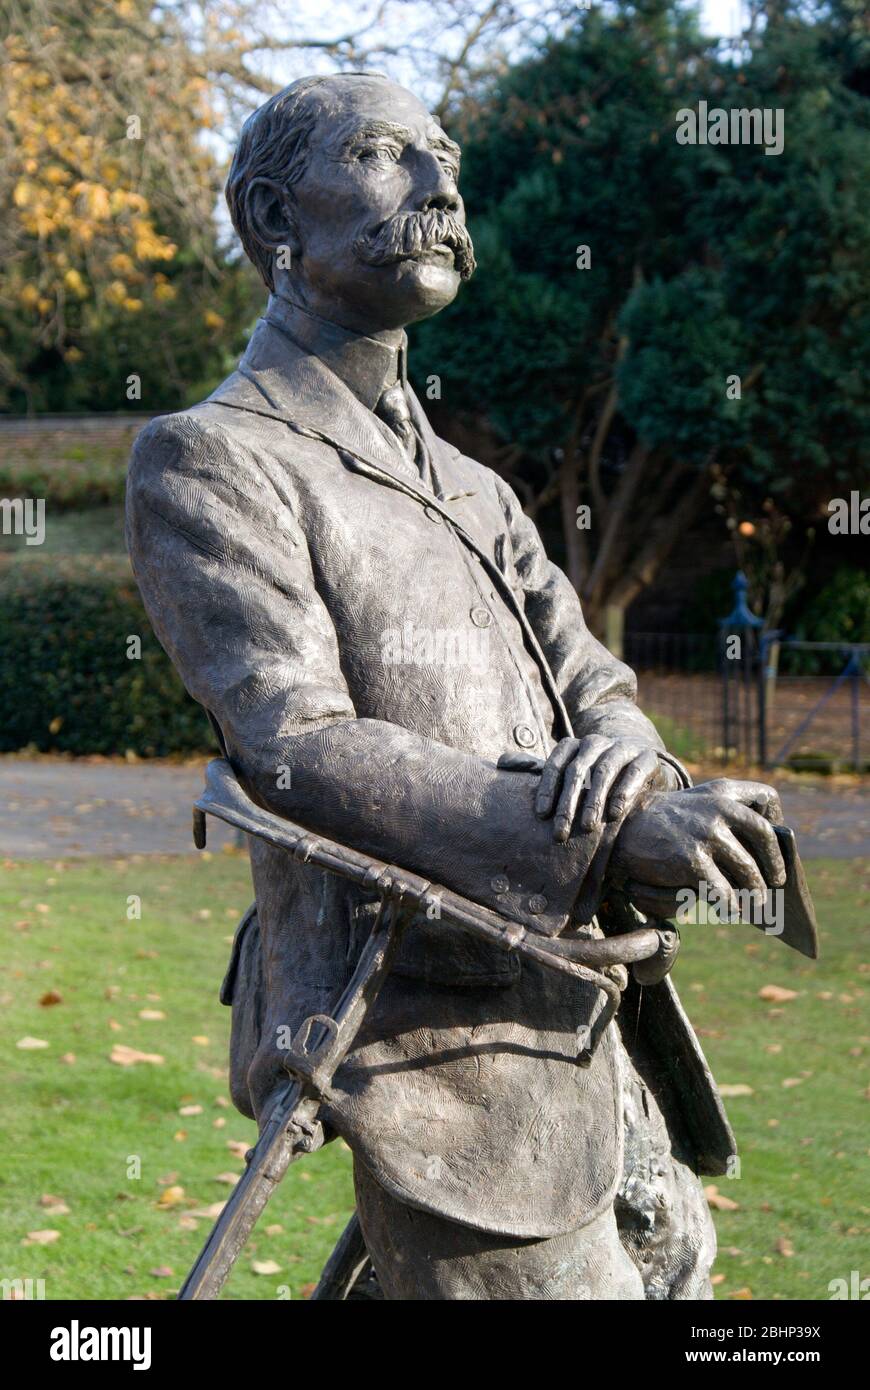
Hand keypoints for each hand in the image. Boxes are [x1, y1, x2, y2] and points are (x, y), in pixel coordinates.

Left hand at [499, 735, 665, 841]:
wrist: (640, 766)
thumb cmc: (594, 775)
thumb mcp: (567, 772)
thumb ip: (537, 770)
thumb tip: (500, 763)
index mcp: (573, 746)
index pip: (555, 764)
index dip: (546, 788)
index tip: (540, 815)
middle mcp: (595, 743)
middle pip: (577, 770)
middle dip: (568, 803)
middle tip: (560, 832)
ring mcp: (621, 747)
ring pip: (604, 771)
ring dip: (594, 800)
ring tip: (587, 827)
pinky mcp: (646, 757)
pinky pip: (633, 772)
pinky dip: (624, 792)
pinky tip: (615, 814)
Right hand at [609, 778, 786, 919]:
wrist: (620, 833)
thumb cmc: (662, 824)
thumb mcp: (695, 804)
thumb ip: (725, 815)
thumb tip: (761, 857)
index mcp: (721, 791)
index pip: (766, 798)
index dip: (775, 822)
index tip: (777, 844)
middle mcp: (719, 808)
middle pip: (764, 840)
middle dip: (773, 867)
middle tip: (772, 886)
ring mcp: (706, 834)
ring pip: (748, 873)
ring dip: (753, 893)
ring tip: (751, 904)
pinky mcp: (691, 860)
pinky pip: (723, 892)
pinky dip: (729, 905)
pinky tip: (727, 910)